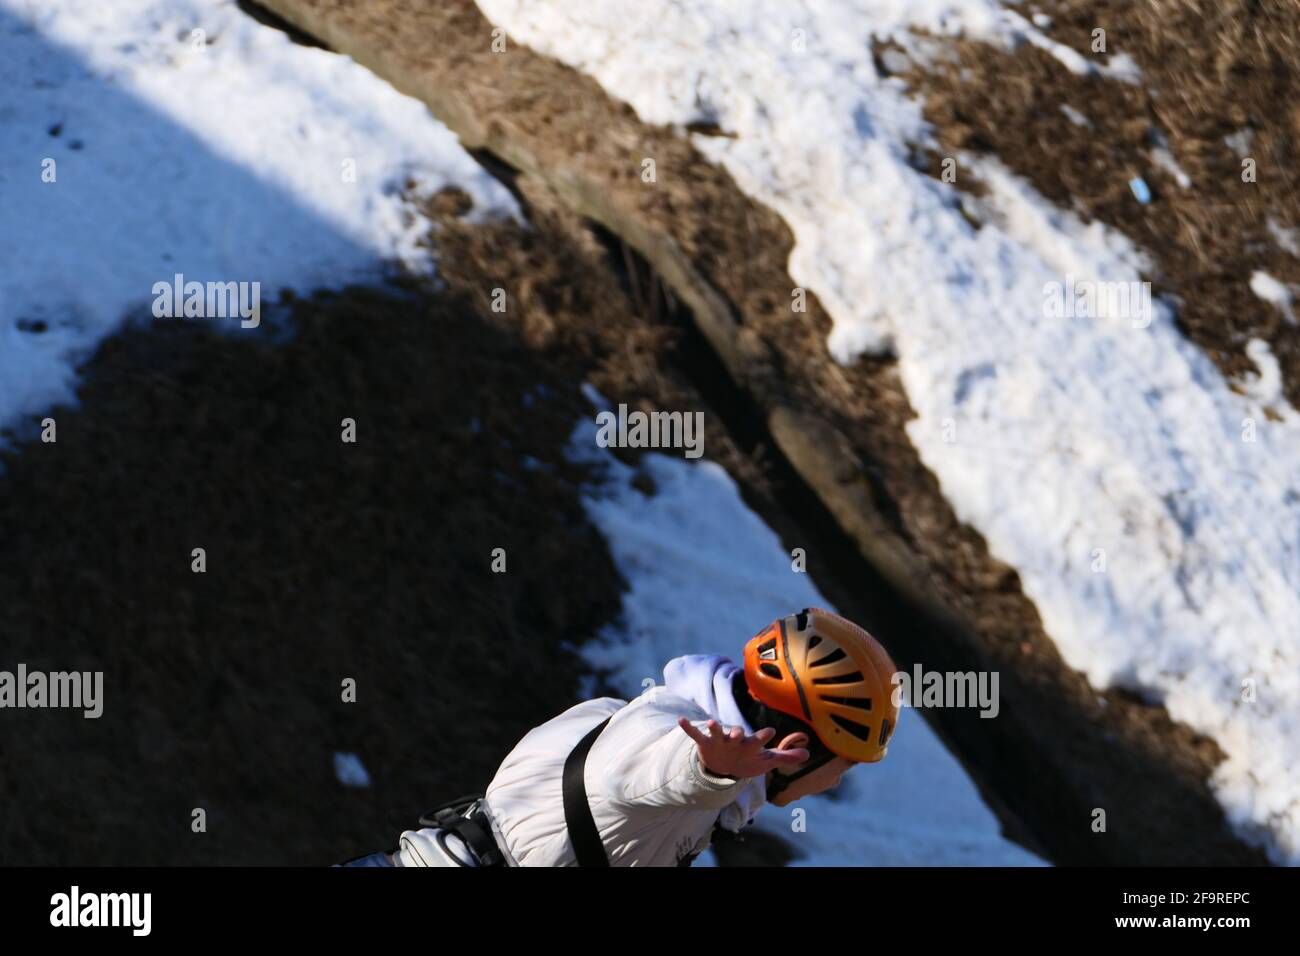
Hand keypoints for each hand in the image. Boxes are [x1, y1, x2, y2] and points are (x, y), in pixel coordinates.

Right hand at [677, 718, 809, 778]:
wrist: (725, 765)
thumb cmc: (748, 759)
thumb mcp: (765, 761)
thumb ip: (785, 757)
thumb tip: (808, 754)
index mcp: (751, 744)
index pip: (759, 739)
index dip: (764, 736)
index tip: (771, 732)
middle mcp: (736, 739)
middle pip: (737, 734)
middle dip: (738, 733)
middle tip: (739, 733)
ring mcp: (720, 740)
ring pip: (717, 732)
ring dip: (715, 728)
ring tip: (711, 722)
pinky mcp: (706, 744)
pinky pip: (696, 735)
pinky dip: (689, 728)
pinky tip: (681, 720)